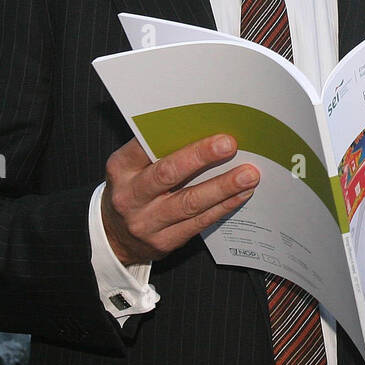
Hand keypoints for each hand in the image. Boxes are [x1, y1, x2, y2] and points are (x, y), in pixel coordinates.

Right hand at [102, 134, 259, 265]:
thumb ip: (157, 151)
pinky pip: (199, 222)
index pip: (144, 147)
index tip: (199, 123)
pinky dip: (223, 206)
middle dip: (201, 157)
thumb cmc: (133, 190)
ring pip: (189, 202)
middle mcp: (130, 196)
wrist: (115, 237)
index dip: (171, 135)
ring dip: (222, 187)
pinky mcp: (164, 241)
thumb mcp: (132, 168)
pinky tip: (242, 194)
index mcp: (121, 169)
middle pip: (168, 174)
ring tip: (248, 174)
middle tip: (229, 144)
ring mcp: (146, 222)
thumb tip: (202, 129)